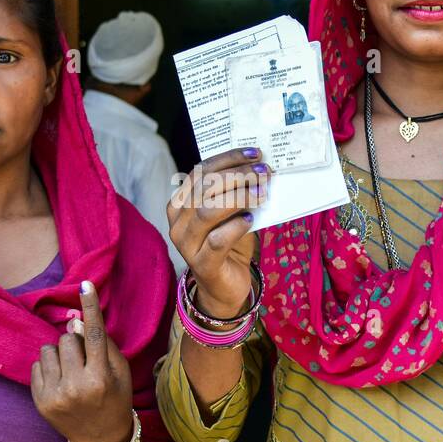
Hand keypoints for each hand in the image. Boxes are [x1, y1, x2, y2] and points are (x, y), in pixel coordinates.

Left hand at [31, 280, 134, 441]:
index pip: (96, 334)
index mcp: (101, 378)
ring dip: (59, 354)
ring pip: (48, 350)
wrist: (100, 439)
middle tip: (83, 359)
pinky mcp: (40, 401)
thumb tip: (76, 321)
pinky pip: (36, 365)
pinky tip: (60, 382)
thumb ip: (103, 345)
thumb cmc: (115, 399)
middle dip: (75, 342)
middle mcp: (77, 387)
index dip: (90, 306)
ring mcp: (55, 395)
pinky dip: (48, 368)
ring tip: (70, 371)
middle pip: (68, 339)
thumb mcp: (120, 373)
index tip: (85, 284)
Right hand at [167, 147, 269, 316]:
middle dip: (237, 175)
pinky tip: (250, 218)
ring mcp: (187, 245)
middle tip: (264, 171)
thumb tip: (259, 168)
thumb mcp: (230, 214)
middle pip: (204, 188)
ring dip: (238, 197)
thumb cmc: (229, 245)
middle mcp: (178, 222)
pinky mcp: (202, 265)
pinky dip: (235, 226)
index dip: (227, 159)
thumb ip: (235, 193)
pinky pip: (217, 240)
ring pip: (207, 211)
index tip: (254, 153)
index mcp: (181, 204)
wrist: (225, 287)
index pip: (200, 172)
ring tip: (261, 191)